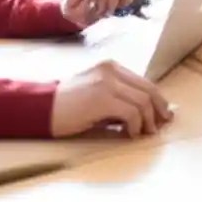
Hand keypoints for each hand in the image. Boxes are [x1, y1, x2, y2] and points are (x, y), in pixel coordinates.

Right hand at [50, 61, 173, 138]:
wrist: (39, 108)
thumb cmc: (67, 105)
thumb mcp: (97, 94)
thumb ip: (119, 98)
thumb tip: (147, 114)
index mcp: (111, 67)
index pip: (144, 82)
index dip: (158, 100)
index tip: (163, 114)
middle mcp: (111, 70)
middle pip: (148, 89)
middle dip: (159, 109)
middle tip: (161, 125)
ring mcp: (106, 83)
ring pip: (142, 101)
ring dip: (148, 120)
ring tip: (146, 133)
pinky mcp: (102, 98)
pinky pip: (131, 112)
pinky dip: (136, 126)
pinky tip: (131, 134)